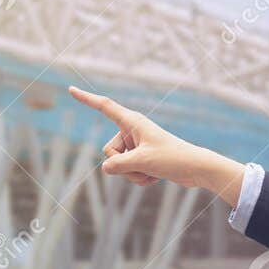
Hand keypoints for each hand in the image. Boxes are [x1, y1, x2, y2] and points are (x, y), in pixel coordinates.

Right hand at [68, 86, 245, 203]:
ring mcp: (137, 145)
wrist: (196, 169)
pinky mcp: (142, 158)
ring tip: (153, 171)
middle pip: (109, 151)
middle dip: (123, 165)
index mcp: (133, 121)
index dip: (87, 99)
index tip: (71, 89)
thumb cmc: (172, 159)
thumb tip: (105, 168)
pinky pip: (129, 172)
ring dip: (133, 174)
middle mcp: (133, 131)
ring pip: (118, 165)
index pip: (104, 107)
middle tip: (145, 164)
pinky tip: (156, 176)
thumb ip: (118, 165)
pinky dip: (140, 178)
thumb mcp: (142, 162)